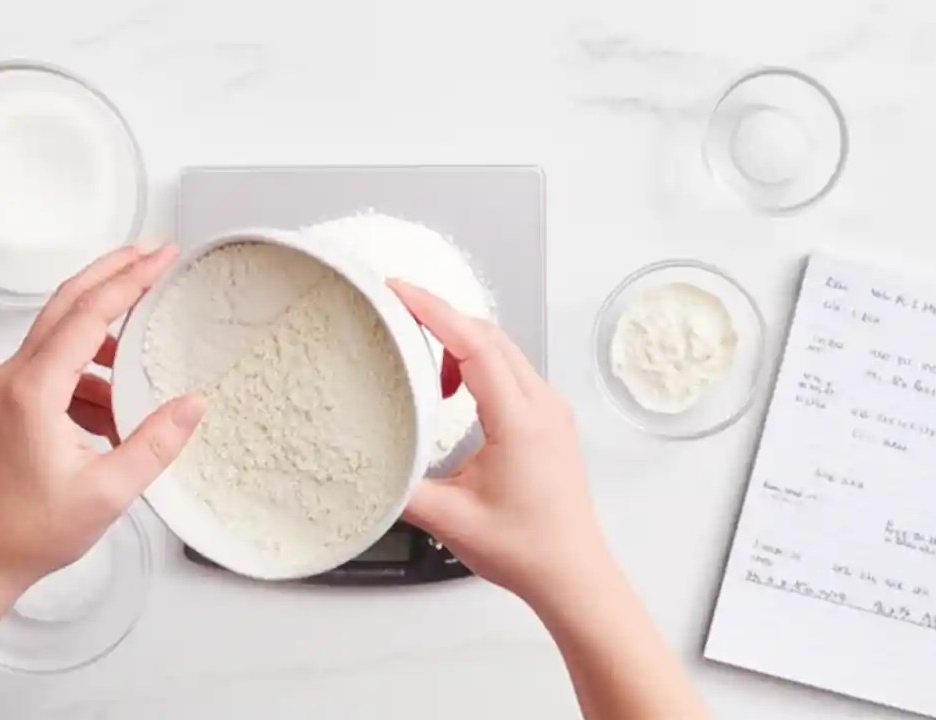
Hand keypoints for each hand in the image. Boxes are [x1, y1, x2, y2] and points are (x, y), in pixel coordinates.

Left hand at [0, 244, 205, 597]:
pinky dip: (91, 370)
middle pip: (66, 303)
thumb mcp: (108, 492)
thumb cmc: (31, 531)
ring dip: (104, 328)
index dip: (129, 280)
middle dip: (113, 274)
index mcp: (34, 390)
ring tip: (145, 337)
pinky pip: (55, 366)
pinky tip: (117, 403)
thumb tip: (194, 403)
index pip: (88, 314)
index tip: (162, 257)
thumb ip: (155, 443)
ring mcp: (9, 389)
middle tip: (154, 253)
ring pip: (60, 333)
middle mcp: (15, 378)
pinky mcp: (12, 405)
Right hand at [390, 280, 602, 603]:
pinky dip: (476, 364)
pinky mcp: (549, 419)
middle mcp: (543, 406)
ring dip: (459, 345)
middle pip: (488, 335)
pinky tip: (452, 392)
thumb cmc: (526, 548)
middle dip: (440, 317)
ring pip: (501, 349)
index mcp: (521, 421)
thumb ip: (400, 488)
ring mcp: (550, 409)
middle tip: (397, 311)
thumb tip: (363, 463)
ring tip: (421, 366)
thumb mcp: (449, 520)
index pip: (475, 345)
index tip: (400, 292)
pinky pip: (511, 370)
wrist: (572, 573)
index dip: (434, 312)